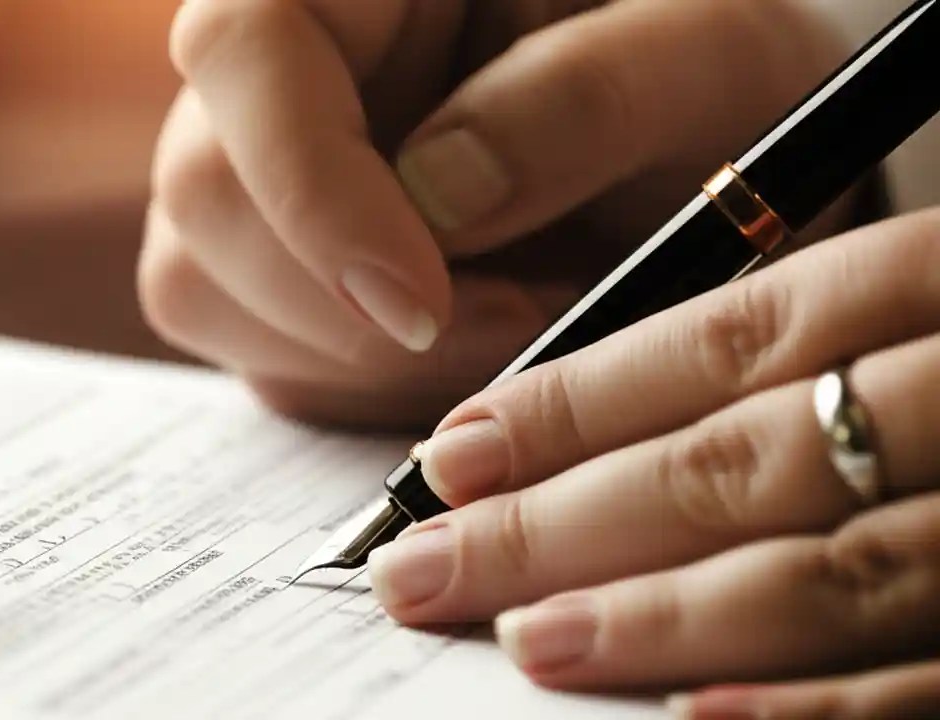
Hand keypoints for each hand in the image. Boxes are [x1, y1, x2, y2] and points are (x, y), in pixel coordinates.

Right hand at [141, 0, 850, 428]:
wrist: (714, 158)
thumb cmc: (720, 81)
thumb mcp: (710, 62)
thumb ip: (590, 96)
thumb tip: (435, 195)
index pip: (245, 41)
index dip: (307, 180)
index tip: (419, 302)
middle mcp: (288, 64)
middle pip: (203, 185)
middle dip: (346, 305)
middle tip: (515, 326)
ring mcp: (263, 168)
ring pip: (205, 283)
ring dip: (360, 356)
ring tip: (515, 325)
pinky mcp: (270, 265)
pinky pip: (253, 347)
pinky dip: (358, 384)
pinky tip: (462, 348)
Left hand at [366, 208, 939, 717]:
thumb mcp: (902, 258)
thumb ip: (773, 291)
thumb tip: (512, 311)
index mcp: (931, 275)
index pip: (725, 339)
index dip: (572, 404)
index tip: (446, 458)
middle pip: (738, 463)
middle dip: (562, 525)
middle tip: (426, 572)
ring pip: (822, 574)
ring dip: (657, 618)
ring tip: (526, 641)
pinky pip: (930, 678)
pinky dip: (810, 704)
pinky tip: (689, 717)